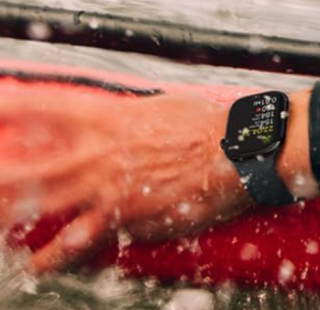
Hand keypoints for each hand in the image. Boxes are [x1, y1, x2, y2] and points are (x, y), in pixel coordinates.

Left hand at [0, 90, 252, 271]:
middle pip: (30, 173)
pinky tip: (45, 263)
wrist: (244, 153)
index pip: (44, 108)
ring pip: (49, 217)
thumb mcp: (164, 108)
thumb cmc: (211, 124)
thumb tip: (116, 122)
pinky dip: (64, 254)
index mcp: (108, 120)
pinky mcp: (127, 224)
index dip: (10, 107)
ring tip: (5, 242)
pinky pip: (86, 243)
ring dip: (17, 230)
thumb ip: (130, 118)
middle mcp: (99, 158)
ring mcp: (110, 194)